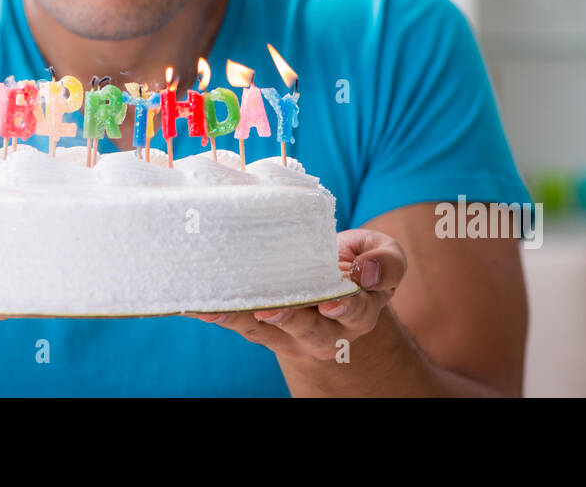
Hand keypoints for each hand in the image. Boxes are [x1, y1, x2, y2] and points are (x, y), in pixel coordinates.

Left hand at [181, 228, 405, 361]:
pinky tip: (198, 304)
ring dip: (242, 318)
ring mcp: (290, 330)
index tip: (332, 302)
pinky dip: (219, 313)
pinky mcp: (262, 324)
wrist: (333, 282)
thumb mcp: (384, 255)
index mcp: (359, 311)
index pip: (355, 312)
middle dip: (290, 319)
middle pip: (309, 331)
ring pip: (267, 330)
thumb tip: (366, 271)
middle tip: (271, 309)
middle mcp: (325, 330)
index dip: (345, 307)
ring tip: (218, 307)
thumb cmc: (359, 264)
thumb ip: (387, 261)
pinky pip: (240, 322)